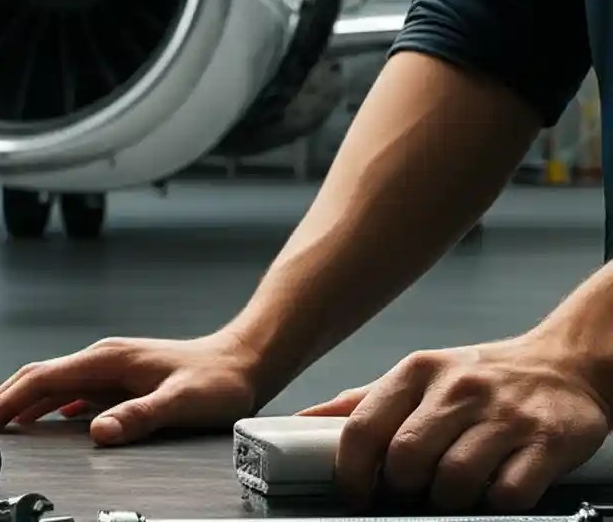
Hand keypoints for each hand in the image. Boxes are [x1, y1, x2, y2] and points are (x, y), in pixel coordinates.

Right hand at [0, 332, 262, 446]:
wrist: (244, 359)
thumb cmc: (218, 380)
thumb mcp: (182, 402)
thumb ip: (140, 416)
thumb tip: (95, 431)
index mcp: (106, 360)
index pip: (41, 380)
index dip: (6, 403)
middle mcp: (101, 359)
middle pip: (34, 378)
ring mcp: (107, 368)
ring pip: (48, 384)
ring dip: (16, 403)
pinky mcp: (117, 380)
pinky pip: (67, 392)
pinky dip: (43, 406)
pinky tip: (39, 420)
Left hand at [297, 336, 611, 511]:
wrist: (565, 364)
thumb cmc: (481, 378)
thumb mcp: (417, 377)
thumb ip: (362, 403)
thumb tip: (303, 422)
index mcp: (416, 372)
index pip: (363, 428)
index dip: (350, 472)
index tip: (354, 494)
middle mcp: (458, 388)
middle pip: (405, 459)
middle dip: (402, 488)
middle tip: (411, 493)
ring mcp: (504, 414)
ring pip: (453, 480)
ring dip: (446, 500)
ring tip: (450, 493)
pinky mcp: (547, 441)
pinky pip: (507, 493)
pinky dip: (493, 504)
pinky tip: (490, 491)